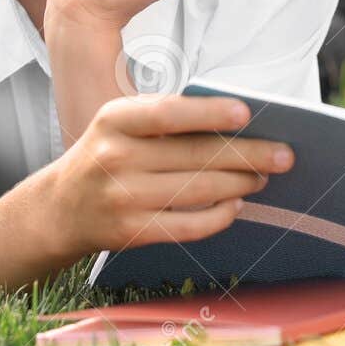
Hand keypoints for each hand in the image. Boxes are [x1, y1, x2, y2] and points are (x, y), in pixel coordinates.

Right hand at [46, 92, 292, 256]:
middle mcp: (115, 157)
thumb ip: (164, 118)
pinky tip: (236, 204)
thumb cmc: (105, 155)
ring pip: (198, 190)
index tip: (247, 113)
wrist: (60, 208)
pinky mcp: (131, 232)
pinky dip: (219, 215)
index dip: (209, 113)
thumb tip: (234, 121)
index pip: (168, 113)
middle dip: (247, 155)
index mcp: (114, 120)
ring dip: (239, 184)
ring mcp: (122, 198)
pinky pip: (188, 226)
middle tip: (284, 155)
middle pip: (195, 155)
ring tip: (262, 177)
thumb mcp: (120, 124)